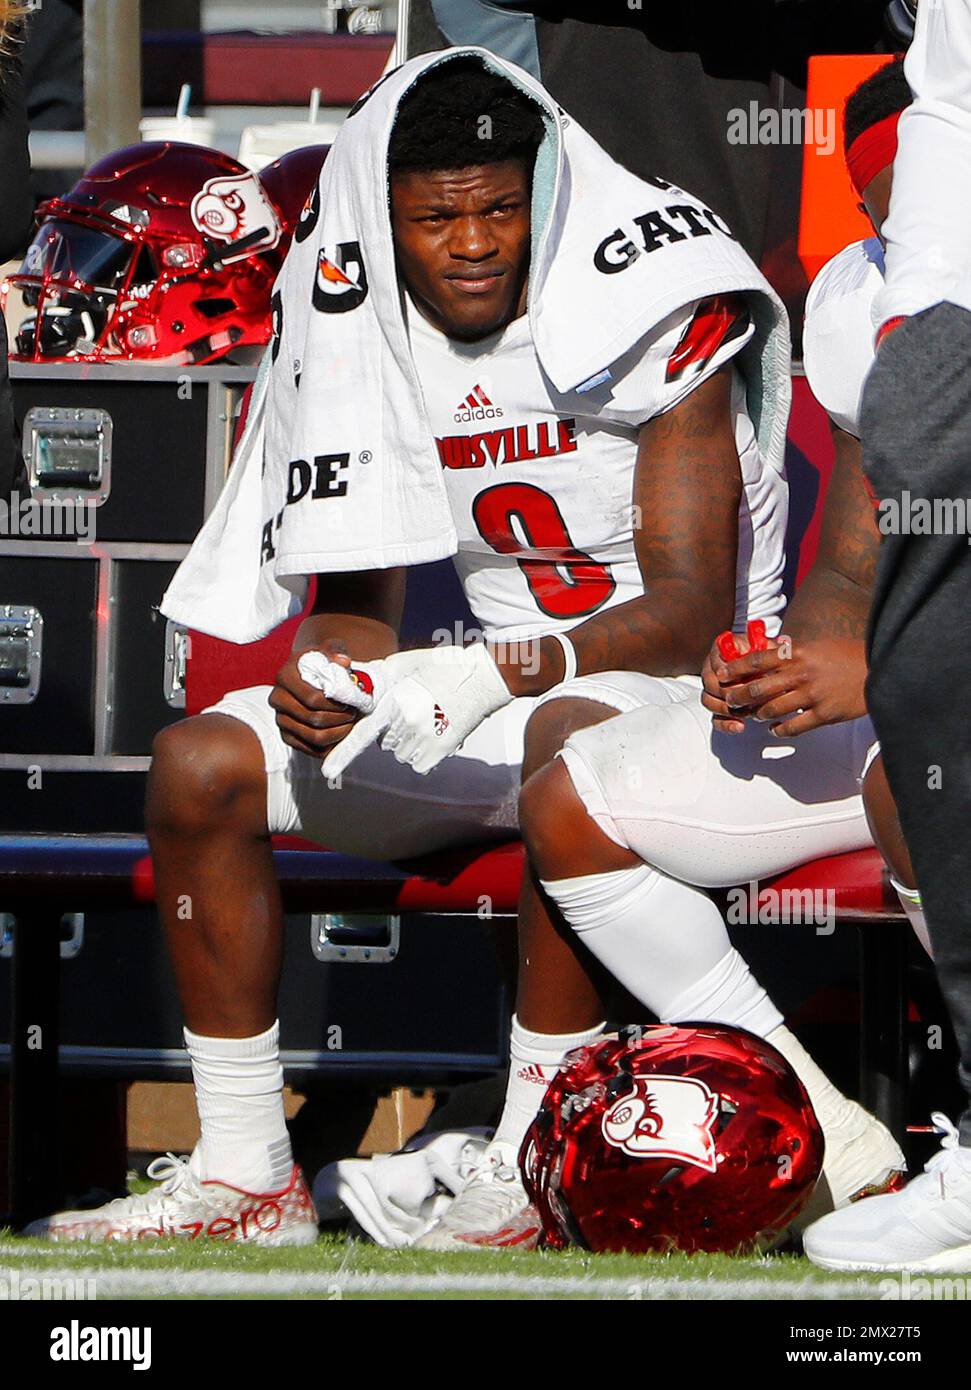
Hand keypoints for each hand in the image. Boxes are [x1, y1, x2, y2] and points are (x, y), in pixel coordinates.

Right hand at [269, 640, 378, 758]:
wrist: (310, 676)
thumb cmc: (323, 663)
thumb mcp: (330, 650)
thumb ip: (336, 651)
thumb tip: (343, 662)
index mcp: (285, 676)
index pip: (312, 698)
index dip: (336, 704)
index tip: (352, 701)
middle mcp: (277, 698)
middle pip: (313, 719)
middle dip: (340, 718)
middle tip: (354, 713)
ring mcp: (280, 719)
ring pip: (314, 737)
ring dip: (338, 733)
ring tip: (350, 723)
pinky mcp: (287, 736)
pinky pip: (311, 749)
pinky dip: (330, 745)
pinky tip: (341, 733)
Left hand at [323, 642, 512, 778]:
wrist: (483, 678)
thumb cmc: (444, 667)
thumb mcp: (408, 665)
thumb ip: (381, 678)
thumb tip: (358, 684)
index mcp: (396, 702)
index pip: (364, 733)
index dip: (344, 755)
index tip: (328, 773)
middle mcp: (408, 723)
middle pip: (386, 742)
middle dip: (393, 731)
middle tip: (414, 711)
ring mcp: (426, 739)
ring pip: (402, 754)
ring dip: (409, 743)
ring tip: (428, 720)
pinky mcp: (442, 749)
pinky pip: (420, 764)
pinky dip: (424, 754)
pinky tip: (436, 733)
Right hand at [702, 624, 778, 733]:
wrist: (775, 670)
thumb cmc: (770, 657)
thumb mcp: (770, 650)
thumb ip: (765, 652)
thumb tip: (766, 657)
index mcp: (723, 650)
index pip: (719, 664)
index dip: (730, 675)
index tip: (743, 681)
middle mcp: (714, 668)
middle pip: (710, 684)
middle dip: (729, 694)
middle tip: (746, 699)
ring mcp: (714, 688)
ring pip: (709, 700)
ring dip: (726, 709)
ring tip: (745, 712)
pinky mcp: (719, 705)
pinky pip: (715, 717)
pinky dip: (725, 723)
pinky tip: (739, 725)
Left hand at [706, 634, 867, 737]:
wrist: (880, 669)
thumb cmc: (849, 655)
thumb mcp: (819, 645)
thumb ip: (795, 650)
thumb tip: (772, 647)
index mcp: (799, 654)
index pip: (757, 660)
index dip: (736, 668)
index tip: (723, 674)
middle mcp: (801, 674)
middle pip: (758, 687)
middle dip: (739, 696)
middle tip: (731, 700)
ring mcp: (812, 695)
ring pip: (772, 709)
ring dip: (759, 714)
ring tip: (755, 716)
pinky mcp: (824, 714)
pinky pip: (793, 726)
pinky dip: (780, 730)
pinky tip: (775, 729)